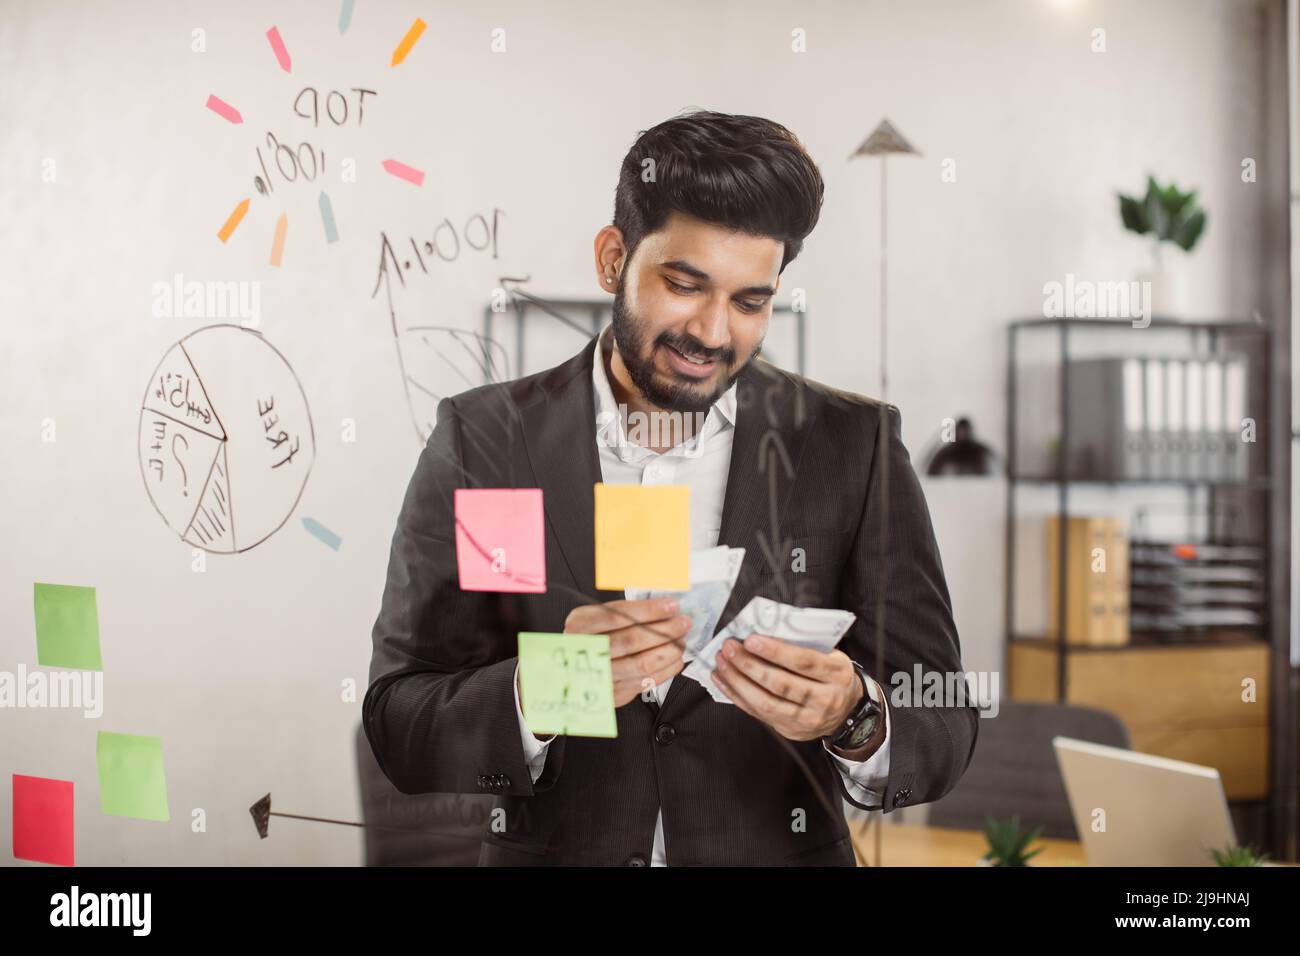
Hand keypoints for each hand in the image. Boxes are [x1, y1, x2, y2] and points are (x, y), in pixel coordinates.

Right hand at [564, 597, 689, 707]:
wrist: (569, 670)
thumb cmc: (588, 639)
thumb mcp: (595, 617)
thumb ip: (624, 613)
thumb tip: (663, 608)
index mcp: (580, 625)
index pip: (618, 616)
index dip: (649, 610)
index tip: (671, 606)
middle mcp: (586, 651)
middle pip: (631, 640)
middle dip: (665, 630)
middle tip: (683, 623)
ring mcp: (598, 675)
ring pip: (640, 664)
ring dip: (669, 651)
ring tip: (682, 641)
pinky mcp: (611, 693)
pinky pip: (644, 682)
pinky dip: (665, 670)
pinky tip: (675, 659)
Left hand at [711, 634, 864, 743]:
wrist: (846, 711)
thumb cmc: (830, 674)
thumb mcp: (829, 656)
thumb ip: (803, 646)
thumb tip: (762, 632)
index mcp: (837, 674)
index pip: (804, 662)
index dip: (775, 651)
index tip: (751, 639)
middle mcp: (826, 700)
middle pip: (782, 684)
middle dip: (750, 665)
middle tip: (729, 648)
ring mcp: (808, 719)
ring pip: (767, 703)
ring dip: (738, 681)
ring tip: (721, 663)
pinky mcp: (790, 731)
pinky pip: (758, 714)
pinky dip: (737, 696)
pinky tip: (722, 680)